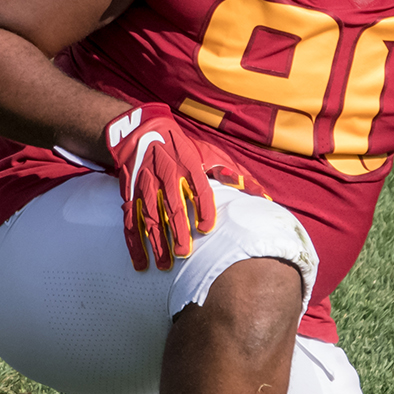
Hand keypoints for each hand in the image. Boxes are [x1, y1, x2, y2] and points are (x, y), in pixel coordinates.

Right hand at [103, 103, 218, 270]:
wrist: (142, 129)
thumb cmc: (181, 146)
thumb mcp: (208, 153)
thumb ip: (233, 175)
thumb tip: (263, 196)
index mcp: (188, 163)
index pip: (198, 188)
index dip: (202, 209)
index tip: (206, 228)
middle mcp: (166, 173)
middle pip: (172, 206)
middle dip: (178, 231)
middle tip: (184, 253)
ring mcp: (145, 184)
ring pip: (149, 216)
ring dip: (156, 241)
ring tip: (165, 264)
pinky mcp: (130, 193)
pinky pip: (130, 221)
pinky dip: (134, 243)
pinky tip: (140, 262)